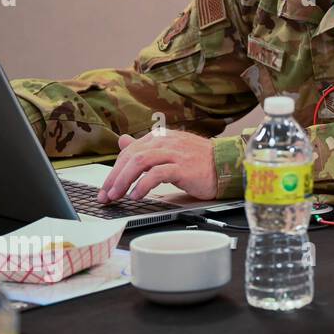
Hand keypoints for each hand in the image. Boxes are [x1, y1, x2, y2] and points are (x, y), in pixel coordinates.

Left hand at [97, 131, 216, 203]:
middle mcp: (166, 141)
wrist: (227, 165)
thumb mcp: (169, 151)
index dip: (113, 170)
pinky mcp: (184, 167)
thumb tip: (122, 140)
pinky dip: (143, 185)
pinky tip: (137, 196)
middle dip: (114, 178)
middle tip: (106, 196)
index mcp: (160, 137)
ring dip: (124, 181)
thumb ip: (145, 147)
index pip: (129, 151)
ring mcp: (175, 153)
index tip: (106, 189)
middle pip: (131, 156)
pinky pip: (157, 174)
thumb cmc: (200, 162)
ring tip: (117, 196)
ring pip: (140, 162)